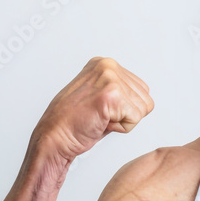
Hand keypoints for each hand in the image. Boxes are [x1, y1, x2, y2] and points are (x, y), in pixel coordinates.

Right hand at [35, 57, 153, 158]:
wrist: (54, 137)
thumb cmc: (74, 122)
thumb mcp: (100, 95)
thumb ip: (121, 91)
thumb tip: (143, 99)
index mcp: (105, 64)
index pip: (142, 89)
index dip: (126, 108)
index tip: (102, 108)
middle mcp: (108, 66)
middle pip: (145, 99)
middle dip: (127, 114)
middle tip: (100, 115)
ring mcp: (110, 78)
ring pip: (142, 109)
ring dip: (123, 121)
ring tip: (100, 117)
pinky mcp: (111, 94)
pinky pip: (135, 118)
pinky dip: (121, 127)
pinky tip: (101, 122)